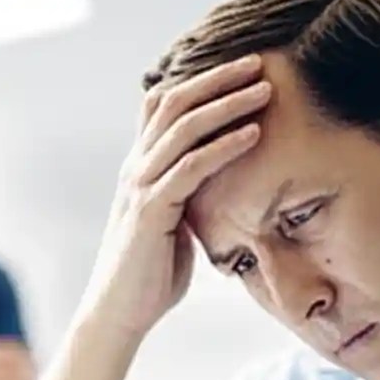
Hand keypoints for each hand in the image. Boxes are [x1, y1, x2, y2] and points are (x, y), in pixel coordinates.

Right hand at [77, 54, 269, 340]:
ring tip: (262, 90)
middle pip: (173, 102)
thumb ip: (188, 202)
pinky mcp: (151, 209)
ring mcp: (140, 186)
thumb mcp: (172, 228)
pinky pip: (191, 166)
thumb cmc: (148, 278)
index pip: (161, 107)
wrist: (117, 315)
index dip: (197, 82)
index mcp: (139, 169)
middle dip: (217, 79)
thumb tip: (217, 194)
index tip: (237, 71)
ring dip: (226, 104)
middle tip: (256, 64)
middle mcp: (135, 168)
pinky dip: (224, 146)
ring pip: (183, 126)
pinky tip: (252, 134)